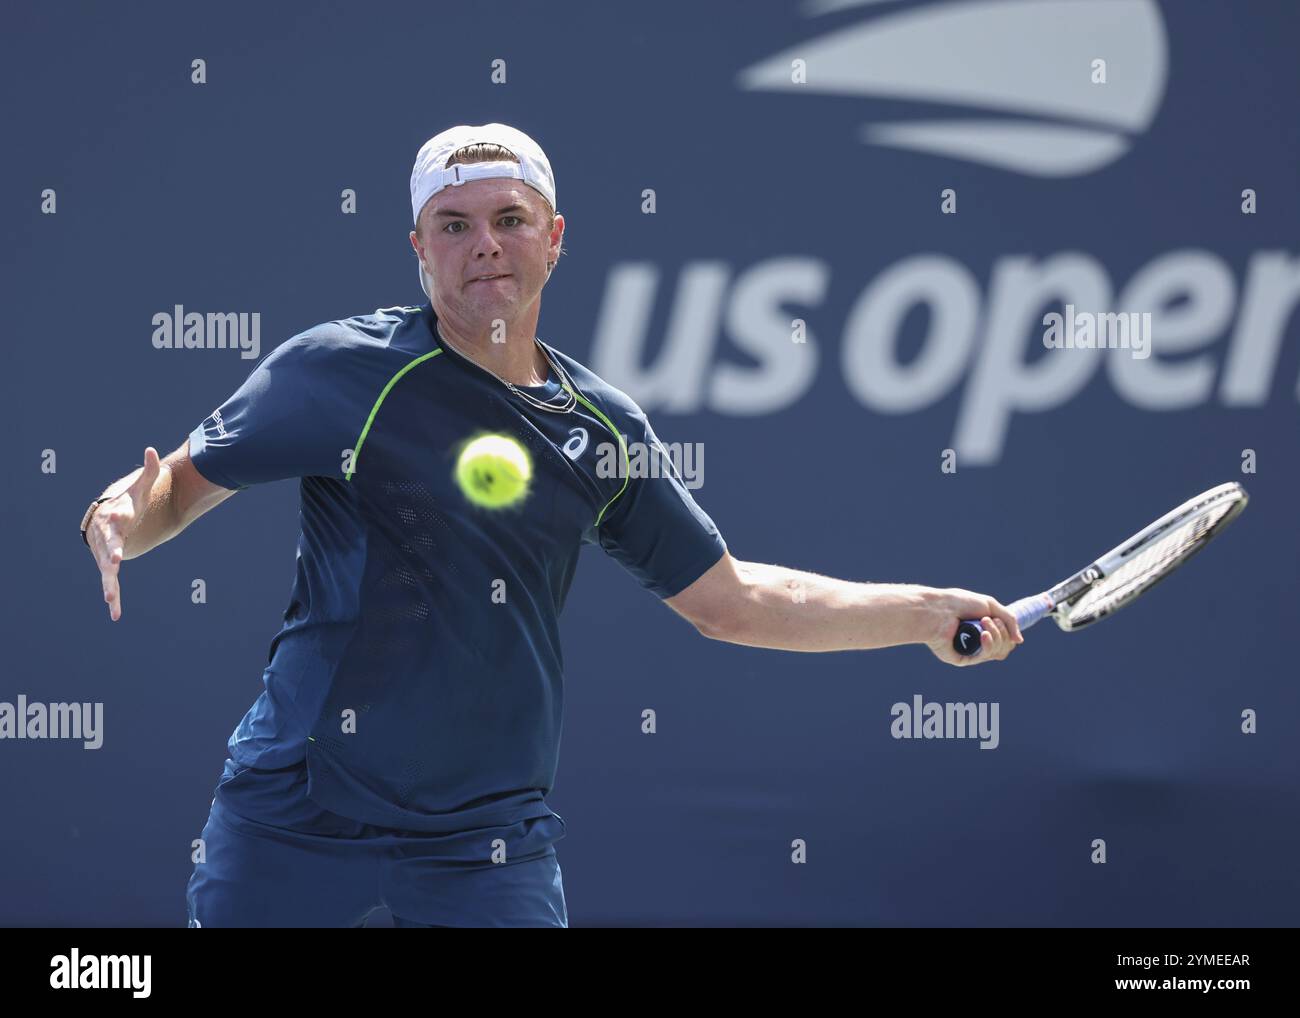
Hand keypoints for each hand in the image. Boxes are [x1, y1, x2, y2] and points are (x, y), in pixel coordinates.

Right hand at [85, 447, 161, 621]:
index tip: (121, 519)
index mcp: (115, 518)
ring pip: (107, 569)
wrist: (104, 521)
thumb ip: (147, 472)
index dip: (119, 517)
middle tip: (115, 562)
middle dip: (111, 554)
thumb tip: (152, 450)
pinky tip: (116, 614)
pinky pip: (111, 583)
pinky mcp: (110, 567)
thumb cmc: (125, 505)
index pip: (116, 517)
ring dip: (109, 583)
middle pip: (108, 546)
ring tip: (110, 598)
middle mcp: (107, 538)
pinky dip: (114, 597)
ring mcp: (106, 554)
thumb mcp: (138, 489)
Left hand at [922, 587, 1023, 666]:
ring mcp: (969, 652)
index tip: (998, 619)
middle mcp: (976, 644)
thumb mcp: (991, 606)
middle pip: (1004, 648)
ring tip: (984, 621)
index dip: (1008, 633)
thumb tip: (1019, 641)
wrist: (939, 608)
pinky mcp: (961, 659)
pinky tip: (983, 634)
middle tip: (988, 619)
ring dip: (996, 635)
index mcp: (982, 632)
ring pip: (996, 653)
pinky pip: (983, 657)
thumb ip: (1009, 621)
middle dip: (1002, 632)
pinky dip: (988, 645)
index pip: (1005, 642)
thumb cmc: (960, 603)